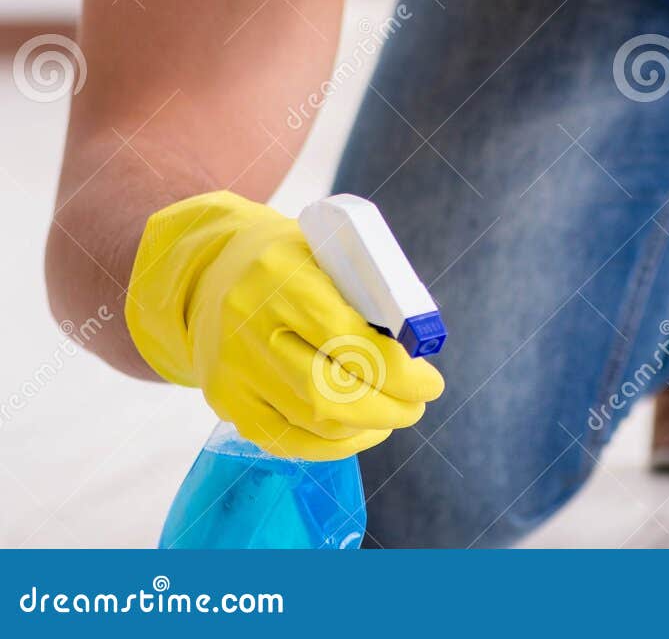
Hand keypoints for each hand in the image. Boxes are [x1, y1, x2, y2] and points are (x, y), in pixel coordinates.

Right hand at [126, 191, 443, 459]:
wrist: (208, 273)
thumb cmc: (287, 261)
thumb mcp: (327, 253)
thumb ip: (368, 292)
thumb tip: (417, 344)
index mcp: (282, 279)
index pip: (349, 339)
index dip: (398, 371)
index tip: (431, 382)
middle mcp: (250, 327)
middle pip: (329, 391)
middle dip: (388, 407)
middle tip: (418, 405)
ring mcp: (233, 370)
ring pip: (309, 421)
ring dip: (365, 427)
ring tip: (395, 415)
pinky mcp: (224, 400)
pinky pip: (283, 440)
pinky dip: (331, 445)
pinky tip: (359, 431)